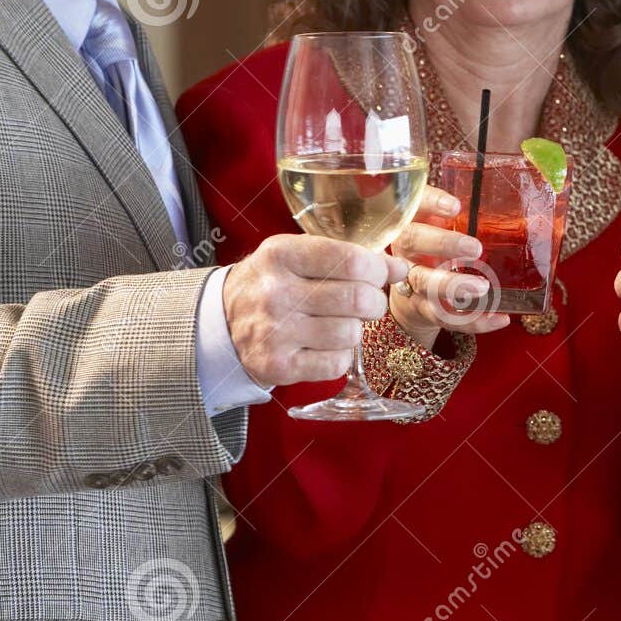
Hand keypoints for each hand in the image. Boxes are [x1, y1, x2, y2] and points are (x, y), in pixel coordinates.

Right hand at [223, 233, 408, 386]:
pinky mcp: (278, 366)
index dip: (378, 269)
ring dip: (356, 329)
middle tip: (366, 302)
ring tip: (340, 323)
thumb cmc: (271, 283)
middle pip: (357, 299)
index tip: (381, 274)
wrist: (219, 323)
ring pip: (351, 333)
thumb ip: (348, 257)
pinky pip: (337, 364)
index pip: (350, 260)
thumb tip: (400, 268)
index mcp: (281, 254)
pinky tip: (325, 345)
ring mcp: (275, 332)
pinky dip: (341, 355)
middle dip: (374, 301)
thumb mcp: (298, 256)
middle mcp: (275, 292)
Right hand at [389, 185, 508, 349]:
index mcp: (410, 223)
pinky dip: (475, 320)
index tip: (455, 207)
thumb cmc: (432, 251)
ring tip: (482, 288)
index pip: (412, 205)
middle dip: (442, 242)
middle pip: (412, 241)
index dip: (430, 203)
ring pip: (425, 283)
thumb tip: (516, 212)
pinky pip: (447, 318)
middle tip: (475, 248)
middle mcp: (404, 251)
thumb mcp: (438, 229)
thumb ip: (460, 218)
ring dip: (453, 285)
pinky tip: (500, 318)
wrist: (409, 295)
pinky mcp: (424, 310)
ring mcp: (411, 282)